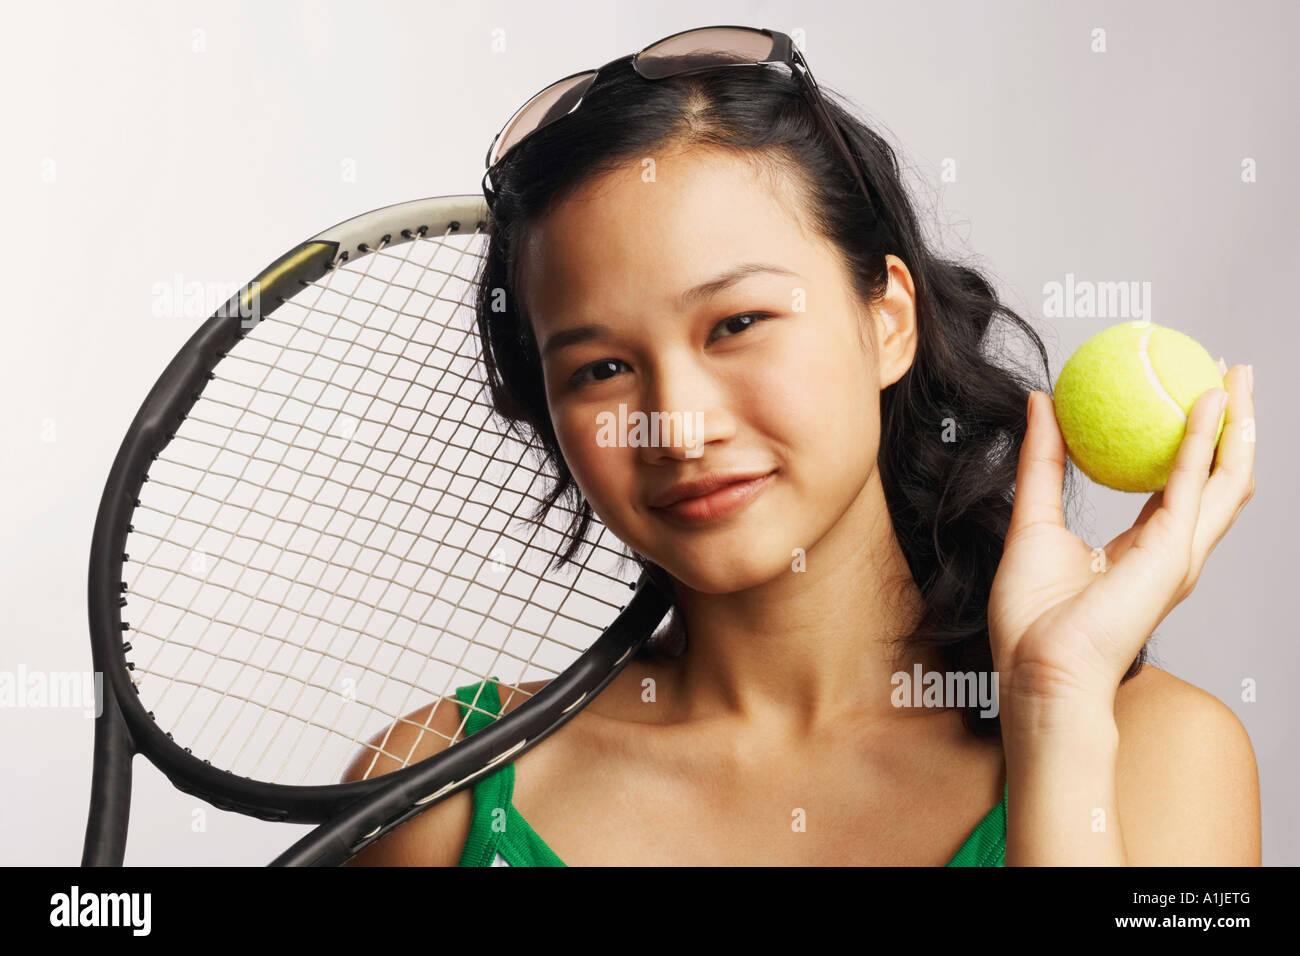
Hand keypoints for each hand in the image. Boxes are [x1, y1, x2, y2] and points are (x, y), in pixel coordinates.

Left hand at [988, 362, 1255, 704]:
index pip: (1177, 486)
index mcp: (1142, 550)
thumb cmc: (1031, 618)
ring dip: (1236, 423)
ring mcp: (1180, 554)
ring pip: (1226, 477)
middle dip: (1229, 424)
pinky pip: (1192, 483)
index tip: (1183, 396)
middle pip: (1216, 476)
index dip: (1188, 443)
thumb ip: (1042, 462)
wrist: (1040, 669)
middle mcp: (1172, 552)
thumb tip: (1040, 402)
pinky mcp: (1173, 553)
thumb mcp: (1033, 521)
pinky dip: (1204, 439)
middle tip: (1225, 372)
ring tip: (1234, 375)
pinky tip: (1208, 400)